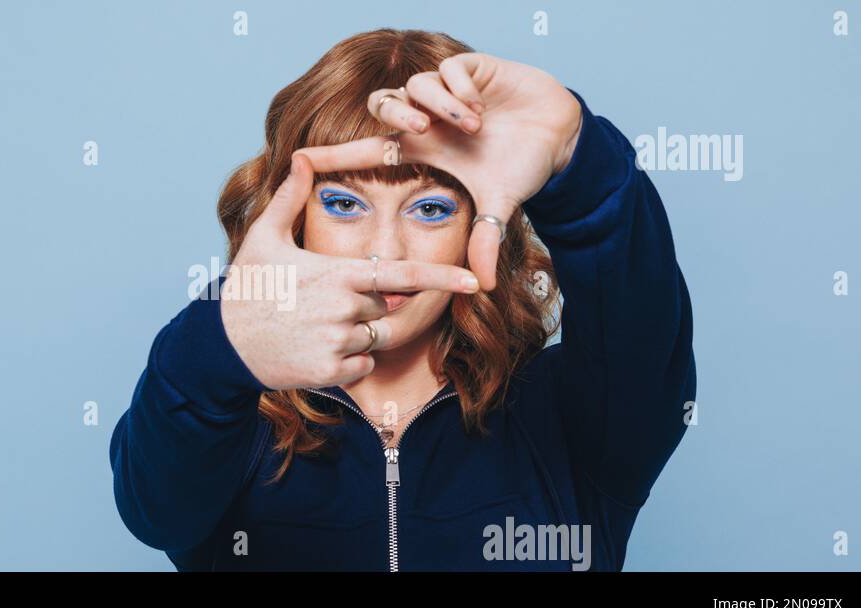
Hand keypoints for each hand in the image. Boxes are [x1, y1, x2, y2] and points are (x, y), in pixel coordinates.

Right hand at [220, 153, 480, 390]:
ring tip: (312, 326)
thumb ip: (290, 197)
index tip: (472, 281)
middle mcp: (343, 309)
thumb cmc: (244, 286)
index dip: (440, 279)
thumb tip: (302, 157)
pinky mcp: (330, 373)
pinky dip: (346, 361)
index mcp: (337, 274)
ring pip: (372, 336)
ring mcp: (338, 343)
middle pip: (383, 305)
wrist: (220, 343)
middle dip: (362, 304)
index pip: (401, 276)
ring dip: (354, 333)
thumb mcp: (263, 237)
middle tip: (318, 304)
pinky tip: (313, 349)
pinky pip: (361, 366)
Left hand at [294, 52, 582, 290]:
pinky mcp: (474, 68)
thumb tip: (482, 286)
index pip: (368, 149)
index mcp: (425, 147)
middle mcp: (430, 117)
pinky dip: (461, 87)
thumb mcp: (500, 206)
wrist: (562, 134)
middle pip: (384, 105)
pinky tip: (481, 105)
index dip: (335, 155)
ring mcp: (449, 92)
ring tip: (471, 125)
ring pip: (416, 85)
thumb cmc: (523, 165)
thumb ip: (485, 241)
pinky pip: (449, 69)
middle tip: (422, 130)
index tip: (298, 160)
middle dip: (396, 114)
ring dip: (439, 104)